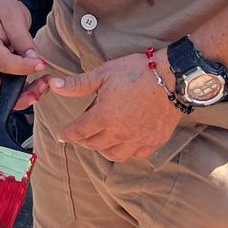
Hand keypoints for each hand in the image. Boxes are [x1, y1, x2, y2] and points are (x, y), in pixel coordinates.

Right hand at [0, 0, 47, 108]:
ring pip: (4, 93)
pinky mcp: (1, 70)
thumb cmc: (4, 10)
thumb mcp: (14, 18)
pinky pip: (10, 87)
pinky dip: (25, 89)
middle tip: (38, 93)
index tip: (42, 65)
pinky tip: (40, 82)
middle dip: (18, 98)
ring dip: (25, 95)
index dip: (24, 68)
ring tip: (44, 84)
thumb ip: (23, 40)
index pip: (5, 63)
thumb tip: (34, 60)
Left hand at [49, 51, 182, 160]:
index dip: (68, 134)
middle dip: (84, 140)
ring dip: (103, 149)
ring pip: (114, 155)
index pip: (79, 131)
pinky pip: (135, 155)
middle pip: (94, 144)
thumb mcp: (104, 74)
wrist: (173, 77)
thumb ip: (78, 84)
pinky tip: (123, 143)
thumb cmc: (137, 72)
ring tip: (101, 140)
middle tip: (82, 133)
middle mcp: (120, 133)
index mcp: (104, 117)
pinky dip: (126, 152)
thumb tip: (54, 85)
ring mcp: (138, 139)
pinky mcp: (154, 141)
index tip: (62, 136)